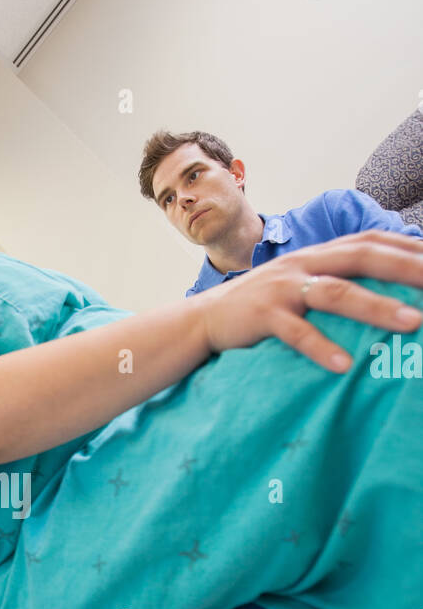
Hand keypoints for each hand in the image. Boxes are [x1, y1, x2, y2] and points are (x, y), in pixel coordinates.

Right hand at [200, 230, 422, 370]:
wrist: (206, 317)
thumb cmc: (266, 303)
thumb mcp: (305, 281)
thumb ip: (339, 276)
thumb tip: (387, 284)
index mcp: (320, 253)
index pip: (373, 242)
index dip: (409, 248)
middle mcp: (305, 263)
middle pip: (362, 258)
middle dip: (406, 269)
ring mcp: (283, 288)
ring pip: (335, 292)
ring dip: (376, 307)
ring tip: (413, 323)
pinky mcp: (263, 316)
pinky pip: (296, 332)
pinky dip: (321, 348)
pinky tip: (344, 366)